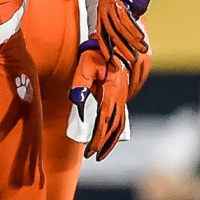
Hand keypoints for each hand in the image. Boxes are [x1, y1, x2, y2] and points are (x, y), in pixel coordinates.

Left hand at [68, 39, 140, 159]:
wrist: (111, 43)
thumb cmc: (94, 54)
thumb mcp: (84, 67)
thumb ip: (80, 85)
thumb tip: (77, 103)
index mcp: (112, 92)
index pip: (104, 122)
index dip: (98, 138)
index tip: (90, 150)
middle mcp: (120, 97)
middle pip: (114, 127)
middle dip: (103, 144)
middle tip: (93, 156)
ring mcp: (122, 97)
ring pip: (120, 124)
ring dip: (111, 141)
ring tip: (101, 152)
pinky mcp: (122, 95)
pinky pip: (122, 117)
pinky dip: (117, 131)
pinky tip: (109, 137)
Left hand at [93, 0, 152, 66]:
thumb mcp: (120, 7)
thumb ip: (121, 22)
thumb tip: (129, 39)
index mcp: (102, 13)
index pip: (102, 35)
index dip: (107, 49)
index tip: (113, 62)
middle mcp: (103, 10)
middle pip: (111, 35)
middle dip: (122, 50)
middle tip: (131, 61)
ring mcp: (109, 5)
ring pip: (119, 29)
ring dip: (131, 42)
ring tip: (141, 51)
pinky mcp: (118, 0)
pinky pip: (126, 20)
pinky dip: (134, 30)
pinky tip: (141, 38)